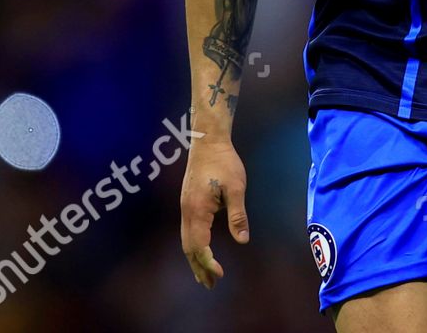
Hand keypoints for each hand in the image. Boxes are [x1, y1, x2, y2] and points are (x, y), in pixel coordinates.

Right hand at [180, 138, 248, 287]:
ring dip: (195, 259)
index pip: (199, 245)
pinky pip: (187, 232)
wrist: (208, 142)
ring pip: (186, 241)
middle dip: (199, 267)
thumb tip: (242, 240)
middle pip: (189, 248)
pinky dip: (193, 246)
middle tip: (210, 285)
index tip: (219, 275)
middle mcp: (186, 212)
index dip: (208, 262)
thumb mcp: (236, 188)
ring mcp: (184, 208)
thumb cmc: (224, 163)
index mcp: (197, 210)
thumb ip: (237, 215)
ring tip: (204, 275)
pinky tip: (202, 250)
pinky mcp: (187, 203)